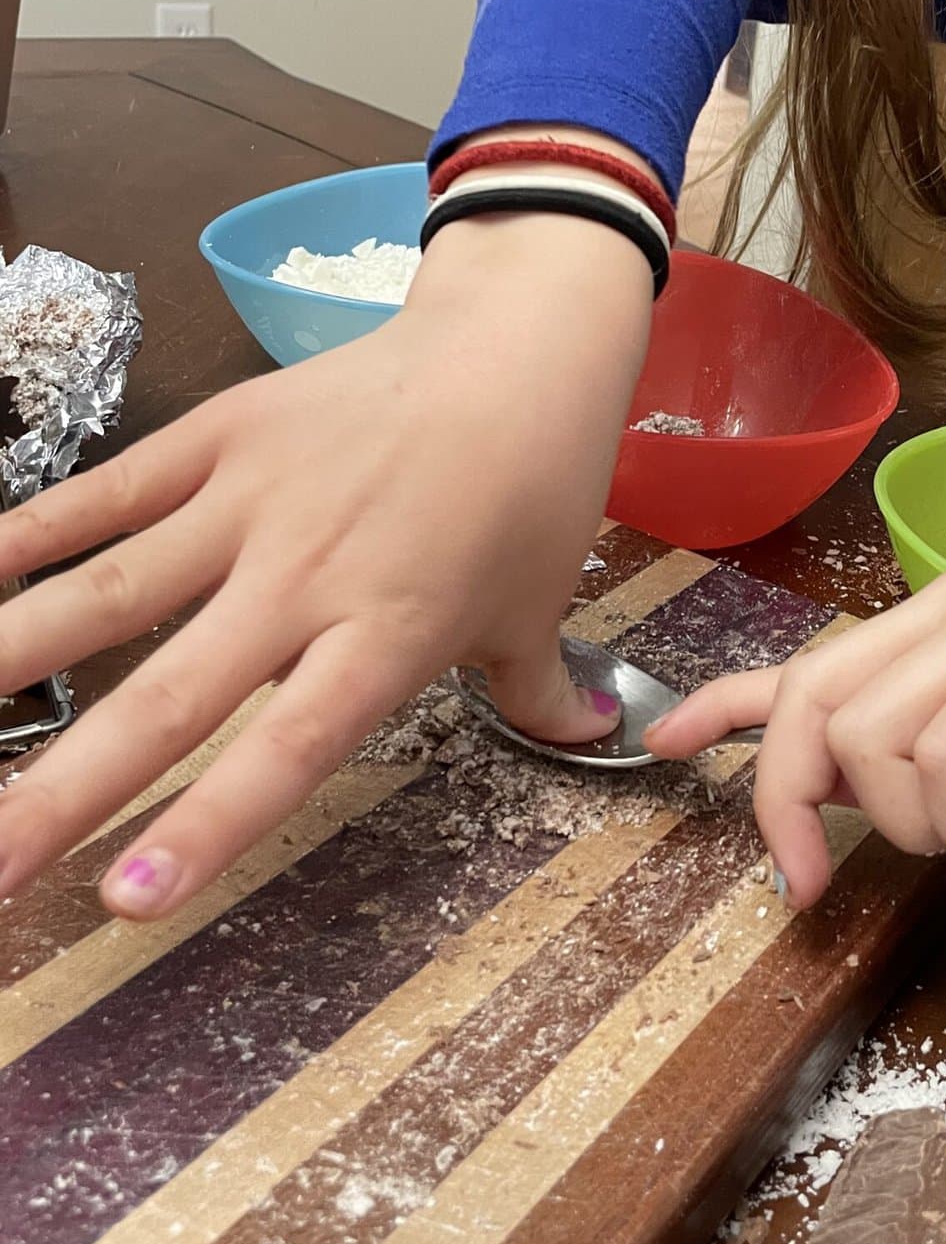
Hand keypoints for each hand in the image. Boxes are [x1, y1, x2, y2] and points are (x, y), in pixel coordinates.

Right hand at [0, 210, 653, 920]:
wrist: (517, 343)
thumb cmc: (535, 484)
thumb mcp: (540, 602)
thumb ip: (539, 690)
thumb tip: (589, 740)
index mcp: (387, 632)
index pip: (285, 747)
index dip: (207, 824)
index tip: (124, 901)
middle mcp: (306, 576)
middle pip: (168, 696)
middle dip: (65, 791)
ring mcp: (253, 499)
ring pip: (110, 592)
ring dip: (10, 658)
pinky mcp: (222, 432)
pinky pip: (112, 490)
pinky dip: (31, 531)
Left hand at [645, 564, 945, 906]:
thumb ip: (911, 761)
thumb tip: (810, 797)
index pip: (810, 657)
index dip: (724, 706)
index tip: (661, 746)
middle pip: (813, 703)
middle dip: (793, 805)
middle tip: (819, 881)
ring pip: (868, 744)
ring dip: (917, 824)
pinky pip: (940, 762)